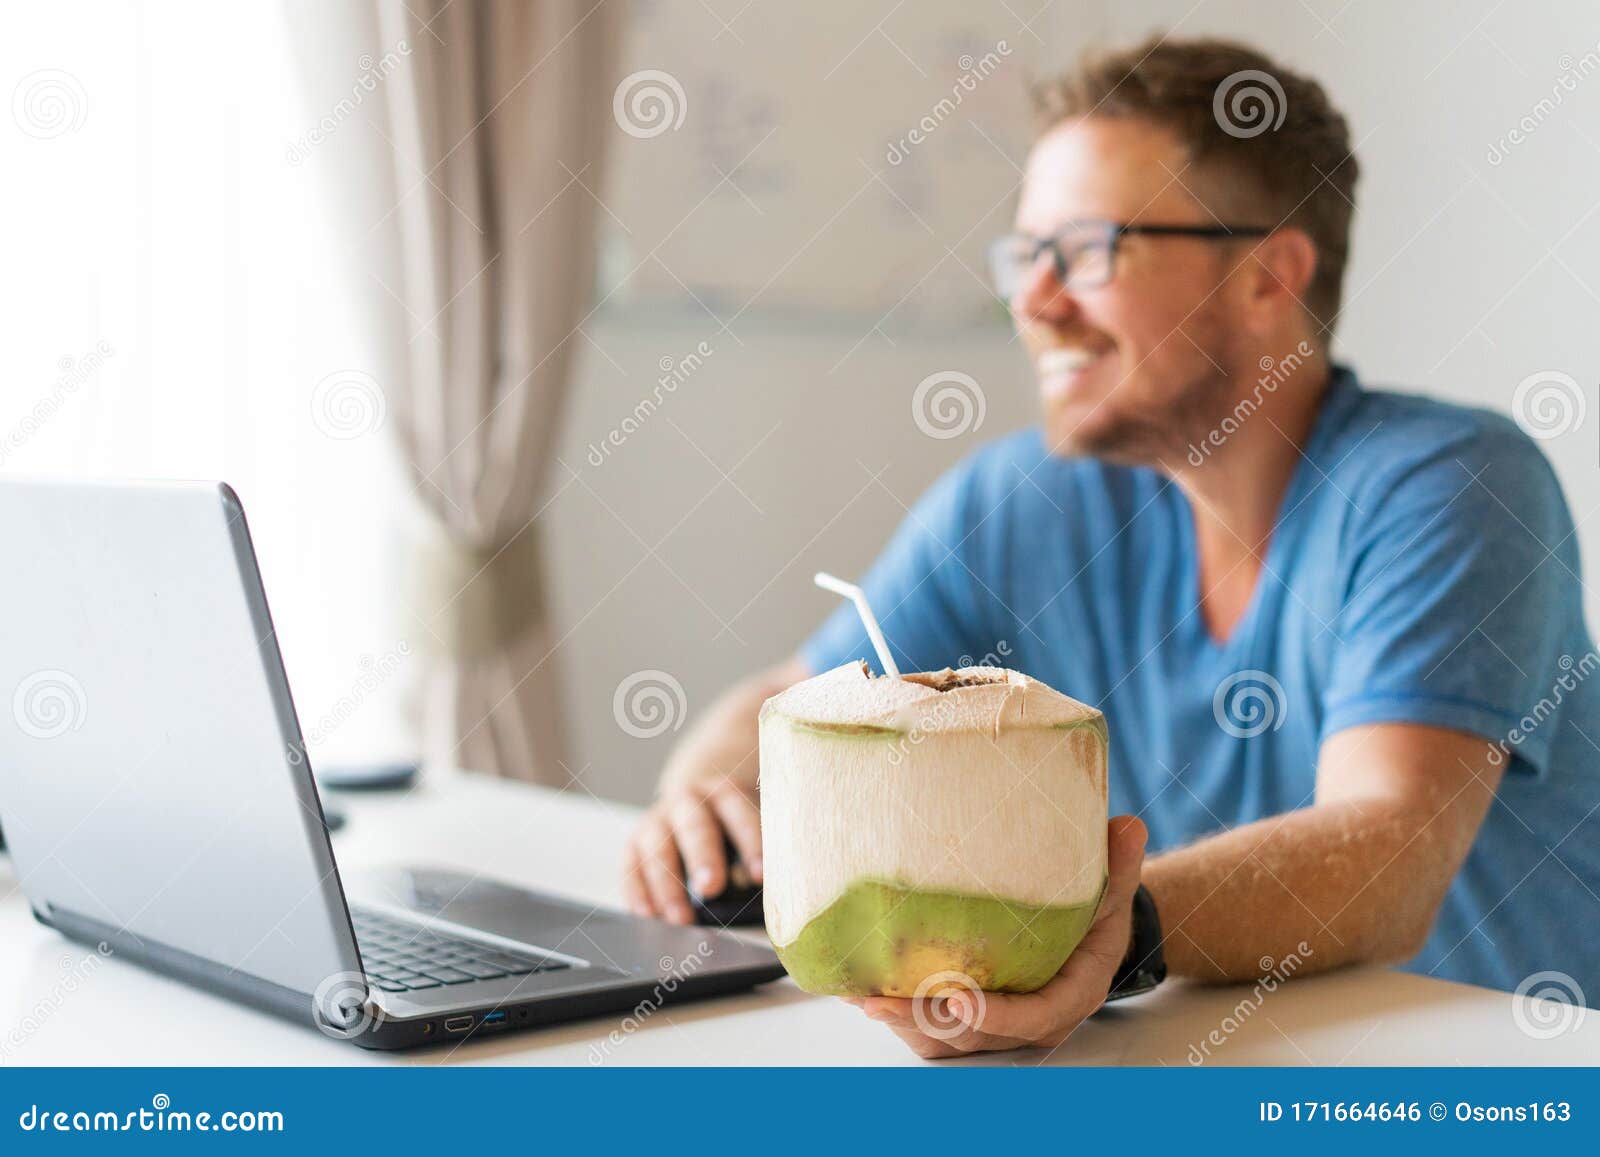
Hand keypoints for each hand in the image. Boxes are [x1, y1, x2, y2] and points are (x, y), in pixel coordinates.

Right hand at [620, 777, 762, 923]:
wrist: (696, 798)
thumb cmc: (733, 825)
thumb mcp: (750, 827)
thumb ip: (760, 855)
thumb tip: (781, 899)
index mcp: (726, 794)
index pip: (740, 814)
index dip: (750, 844)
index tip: (760, 876)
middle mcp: (689, 802)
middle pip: (694, 826)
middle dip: (703, 857)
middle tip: (712, 888)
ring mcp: (658, 820)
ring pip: (657, 848)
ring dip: (667, 885)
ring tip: (681, 921)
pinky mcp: (635, 842)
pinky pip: (631, 867)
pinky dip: (637, 892)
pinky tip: (649, 917)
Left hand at [850, 815, 1147, 1057]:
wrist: (1087, 935)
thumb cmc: (1096, 915)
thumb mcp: (1113, 891)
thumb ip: (1119, 866)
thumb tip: (1129, 826)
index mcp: (1071, 994)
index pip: (1033, 1017)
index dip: (996, 1016)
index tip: (960, 999)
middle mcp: (1031, 1020)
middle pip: (975, 1036)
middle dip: (927, 1020)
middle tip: (884, 1000)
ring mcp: (998, 1026)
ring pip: (946, 1039)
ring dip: (904, 1023)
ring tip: (865, 999)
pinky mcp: (970, 1020)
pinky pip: (931, 1029)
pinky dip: (899, 1016)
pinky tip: (862, 992)